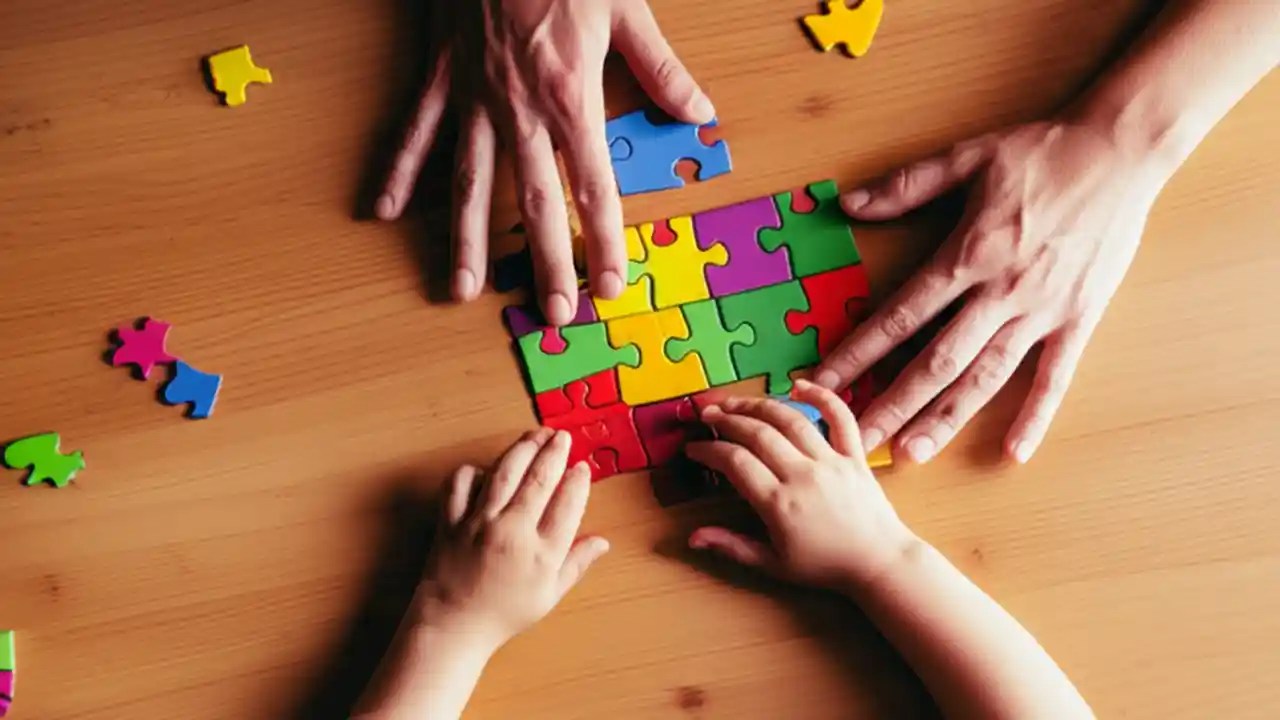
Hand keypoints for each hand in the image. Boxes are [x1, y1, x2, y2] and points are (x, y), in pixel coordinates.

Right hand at [376, 1, 714, 325]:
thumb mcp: (627, 9)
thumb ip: (660, 69)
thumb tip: (699, 113)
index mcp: (570, 96)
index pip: (592, 186)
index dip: (603, 241)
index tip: (610, 286)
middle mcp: (519, 109)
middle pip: (532, 202)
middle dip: (544, 262)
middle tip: (550, 314)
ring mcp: (473, 98)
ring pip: (468, 183)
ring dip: (466, 242)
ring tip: (461, 292)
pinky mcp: (440, 77)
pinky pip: (415, 132)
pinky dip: (399, 171)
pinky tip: (384, 213)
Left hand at [416, 428, 609, 650]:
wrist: (452, 626)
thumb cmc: (503, 614)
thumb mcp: (549, 596)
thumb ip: (576, 564)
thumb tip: (603, 542)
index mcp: (541, 553)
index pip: (567, 504)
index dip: (578, 480)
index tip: (583, 467)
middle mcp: (511, 532)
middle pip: (539, 479)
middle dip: (554, 453)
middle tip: (563, 437)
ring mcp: (478, 523)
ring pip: (504, 473)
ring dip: (522, 448)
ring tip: (536, 435)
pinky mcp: (451, 520)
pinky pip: (460, 483)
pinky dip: (473, 470)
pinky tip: (487, 467)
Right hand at [686, 380, 916, 591]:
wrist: (879, 563)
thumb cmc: (825, 567)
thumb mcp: (773, 564)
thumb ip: (732, 546)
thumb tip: (692, 538)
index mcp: (779, 504)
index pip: (734, 462)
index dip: (708, 451)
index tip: (694, 449)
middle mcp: (803, 475)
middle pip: (757, 434)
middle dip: (726, 420)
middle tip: (706, 417)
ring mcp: (831, 461)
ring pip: (790, 419)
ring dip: (758, 405)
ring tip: (735, 402)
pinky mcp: (854, 455)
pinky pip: (840, 417)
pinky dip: (822, 396)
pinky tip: (798, 384)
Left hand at [816, 120, 1166, 463]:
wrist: (1121, 151)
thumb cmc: (1042, 152)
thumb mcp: (967, 157)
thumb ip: (907, 185)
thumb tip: (848, 204)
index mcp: (967, 255)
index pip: (900, 316)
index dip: (857, 353)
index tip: (824, 383)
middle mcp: (1000, 292)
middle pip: (936, 361)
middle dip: (892, 404)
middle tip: (856, 440)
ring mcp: (1041, 311)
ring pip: (985, 377)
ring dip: (946, 418)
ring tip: (912, 452)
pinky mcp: (1079, 320)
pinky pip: (1055, 378)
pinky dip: (1035, 417)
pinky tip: (1014, 453)